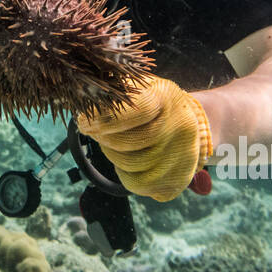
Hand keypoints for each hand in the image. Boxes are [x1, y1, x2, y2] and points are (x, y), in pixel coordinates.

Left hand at [75, 76, 212, 201]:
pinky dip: (124, 174)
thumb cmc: (151, 99)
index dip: (105, 118)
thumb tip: (83, 101)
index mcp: (167, 96)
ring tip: (113, 143)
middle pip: (127, 142)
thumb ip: (113, 93)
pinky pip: (138, 185)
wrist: (189, 120)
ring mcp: (183, 154)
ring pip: (129, 165)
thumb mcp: (136, 86)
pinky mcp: (179, 178)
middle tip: (93, 131)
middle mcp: (180, 126)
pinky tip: (127, 162)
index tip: (83, 121)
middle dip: (103, 138)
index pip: (137, 109)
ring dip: (112, 154)